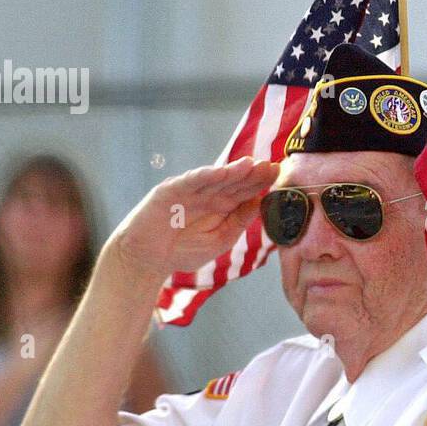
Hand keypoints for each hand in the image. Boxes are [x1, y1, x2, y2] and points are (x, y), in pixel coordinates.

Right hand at [106, 157, 279, 281]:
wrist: (146, 260)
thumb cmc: (182, 251)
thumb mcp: (220, 239)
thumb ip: (239, 221)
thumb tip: (260, 202)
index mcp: (219, 206)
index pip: (244, 191)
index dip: (261, 183)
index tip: (279, 175)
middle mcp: (206, 194)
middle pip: (233, 181)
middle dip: (252, 174)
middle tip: (273, 166)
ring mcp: (189, 190)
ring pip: (215, 178)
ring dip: (233, 171)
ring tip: (252, 165)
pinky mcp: (170, 191)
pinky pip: (190, 181)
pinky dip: (206, 176)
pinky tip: (222, 172)